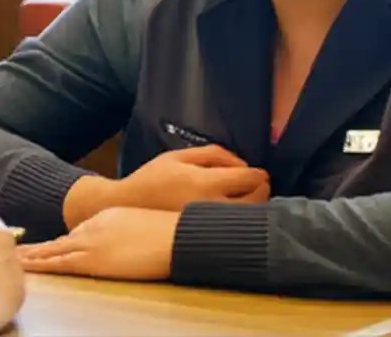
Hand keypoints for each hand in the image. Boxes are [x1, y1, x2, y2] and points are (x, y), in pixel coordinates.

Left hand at [18, 207, 178, 280]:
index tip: (50, 245)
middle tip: (17, 248)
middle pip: (61, 240)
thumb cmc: (171, 231)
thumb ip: (131, 231)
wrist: (176, 234)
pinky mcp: (91, 259)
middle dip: (40, 246)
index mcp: (107, 216)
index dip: (62, 241)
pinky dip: (39, 264)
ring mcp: (90, 242)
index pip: (79, 231)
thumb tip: (133, 242)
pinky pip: (58, 263)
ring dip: (32, 255)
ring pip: (53, 250)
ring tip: (14, 258)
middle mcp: (93, 226)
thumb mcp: (146, 224)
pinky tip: (25, 266)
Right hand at [63, 146, 268, 227]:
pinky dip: (241, 218)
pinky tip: (234, 211)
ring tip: (246, 197)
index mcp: (206, 183)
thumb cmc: (153, 177)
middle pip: (257, 200)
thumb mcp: (179, 156)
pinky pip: (234, 226)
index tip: (258, 172)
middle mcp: (212, 207)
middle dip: (262, 189)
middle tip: (258, 184)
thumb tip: (244, 164)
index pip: (250, 179)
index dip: (259, 173)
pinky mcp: (206, 236)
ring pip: (250, 217)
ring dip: (256, 205)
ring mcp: (210, 225)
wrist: (127, 207)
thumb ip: (214, 154)